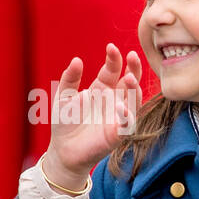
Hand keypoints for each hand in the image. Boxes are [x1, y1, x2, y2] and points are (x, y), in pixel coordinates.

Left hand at [44, 43, 142, 187]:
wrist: (62, 150)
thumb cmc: (65, 122)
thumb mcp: (63, 97)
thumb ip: (69, 79)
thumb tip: (76, 60)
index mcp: (102, 88)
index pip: (113, 69)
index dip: (114, 58)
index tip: (110, 47)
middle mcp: (114, 100)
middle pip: (131, 81)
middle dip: (134, 68)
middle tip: (132, 56)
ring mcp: (118, 116)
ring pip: (134, 100)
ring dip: (135, 89)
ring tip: (129, 78)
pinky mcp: (117, 134)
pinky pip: (128, 124)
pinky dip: (126, 115)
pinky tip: (120, 106)